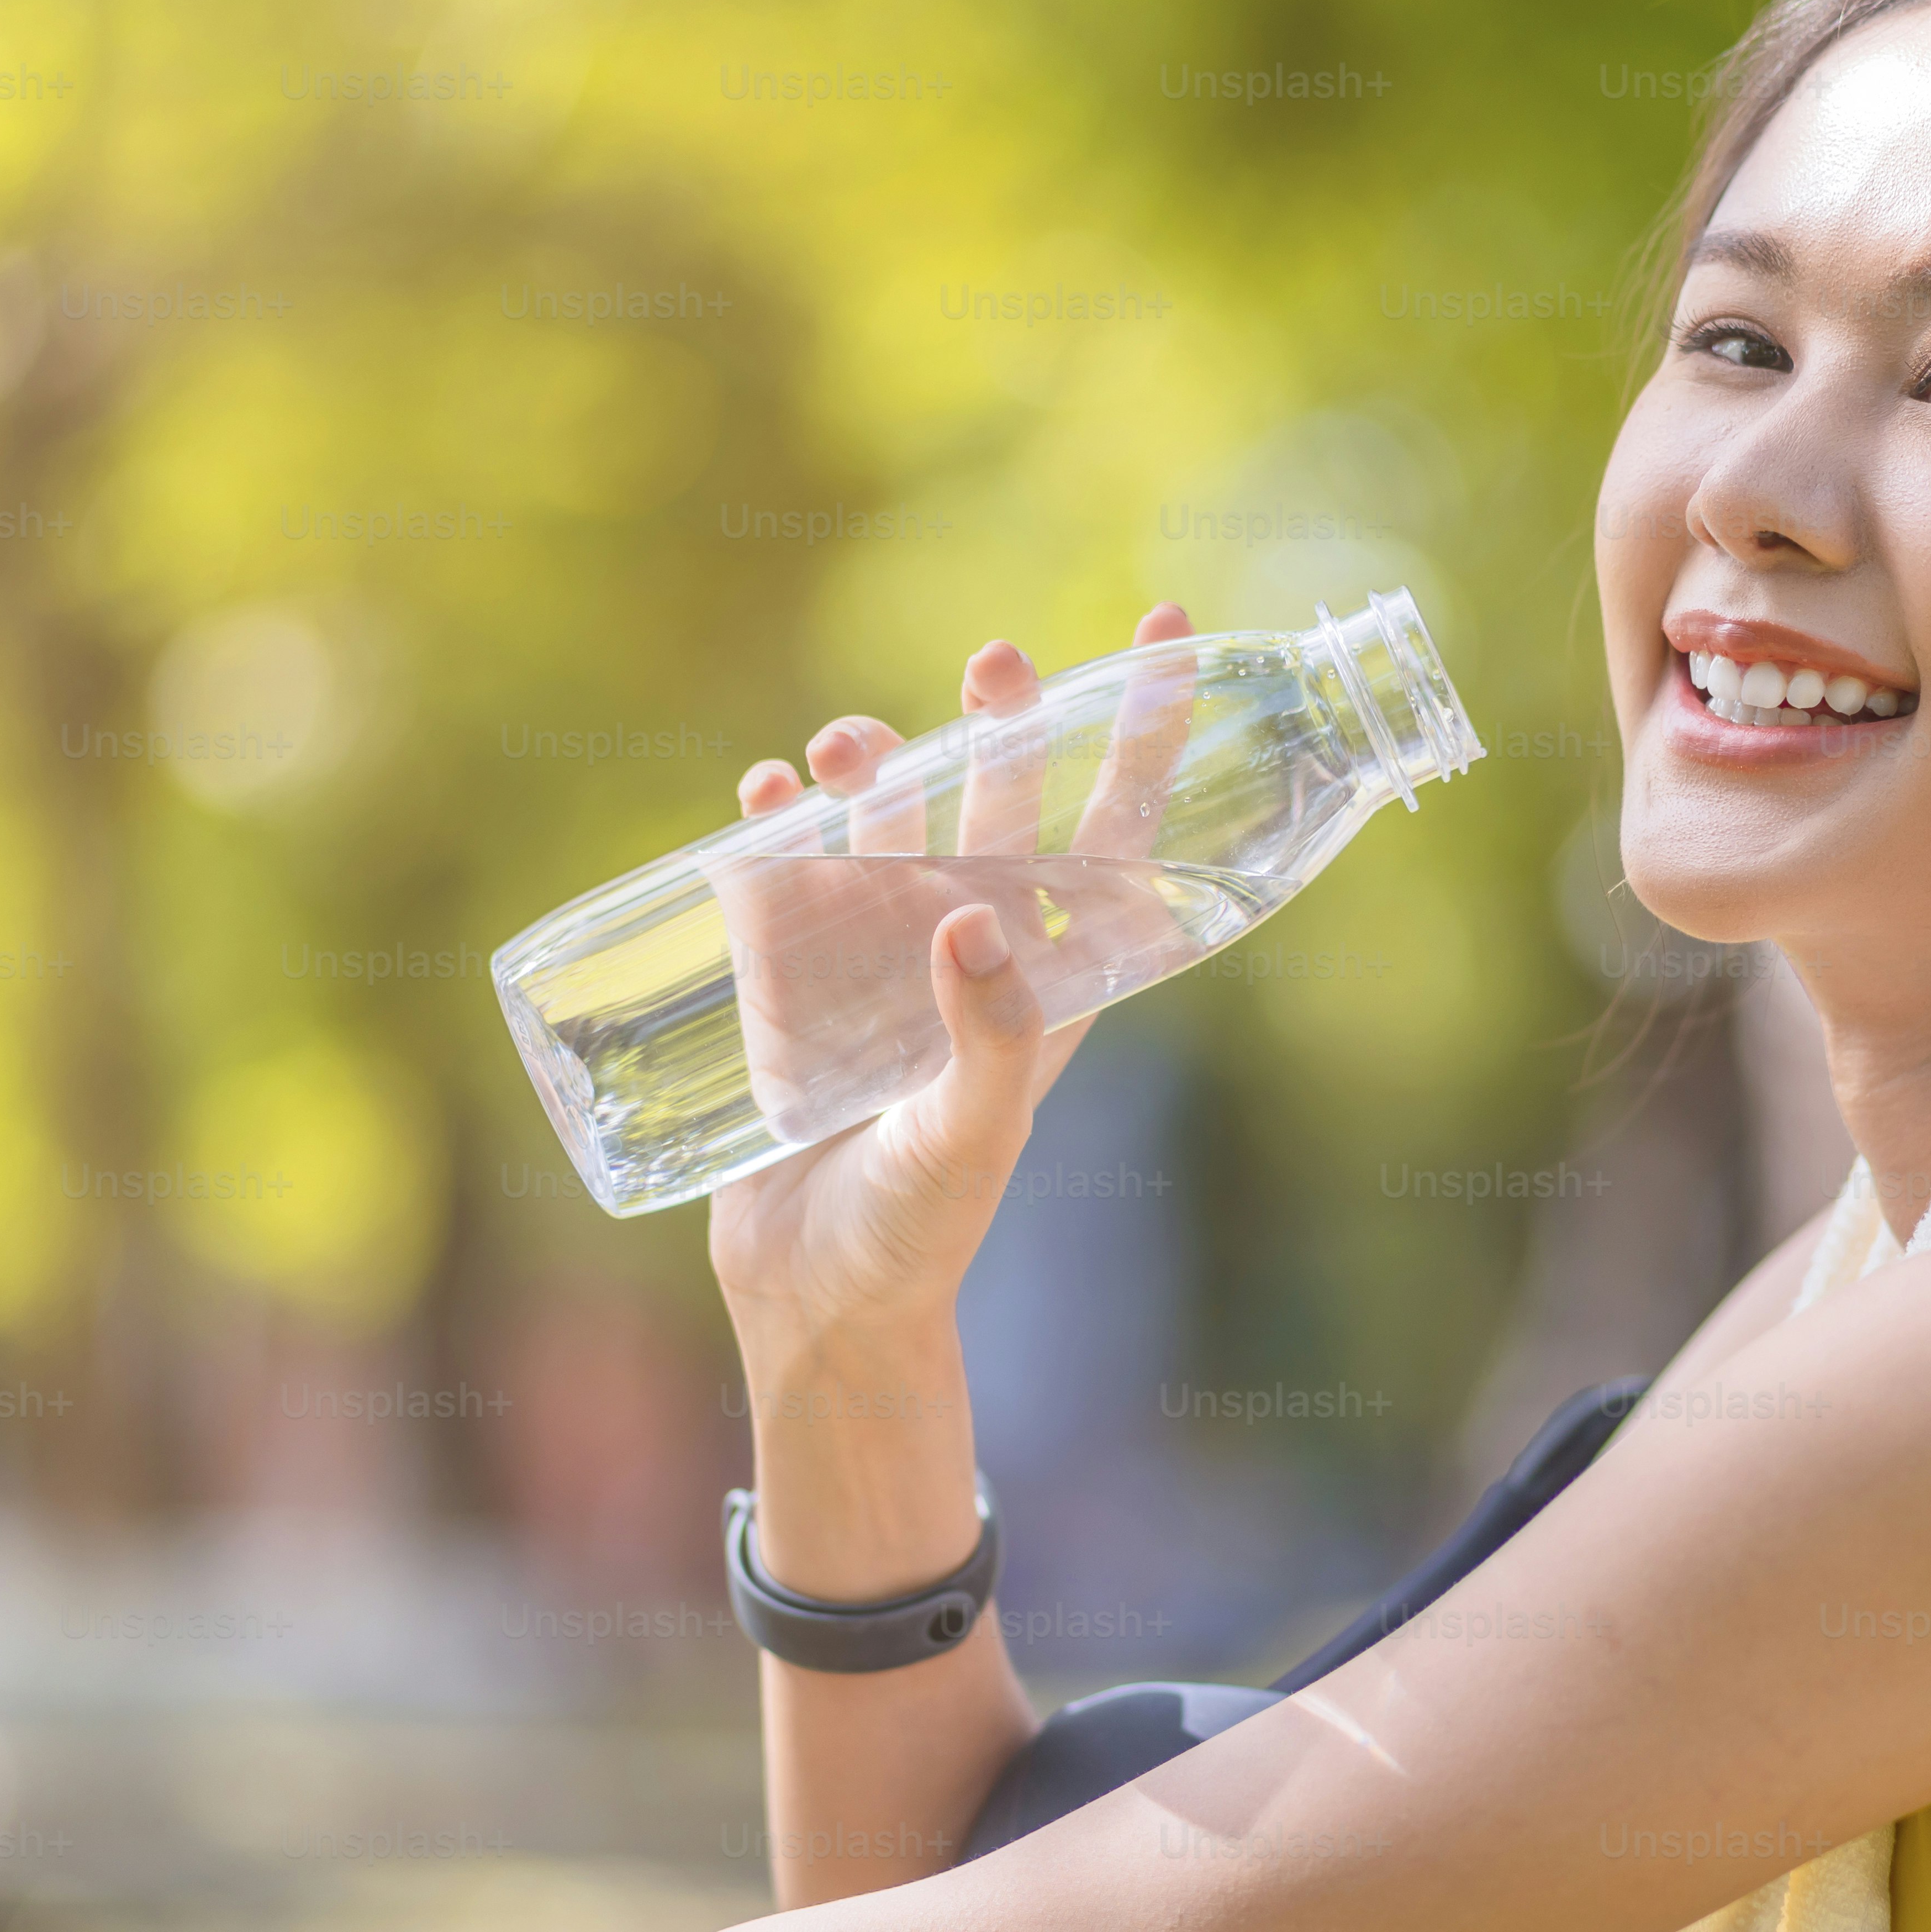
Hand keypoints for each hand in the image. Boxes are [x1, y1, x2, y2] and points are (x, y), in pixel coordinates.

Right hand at [706, 603, 1194, 1345]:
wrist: (817, 1297)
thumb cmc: (918, 1230)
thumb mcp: (968, 1137)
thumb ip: (982, 1036)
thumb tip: (971, 916)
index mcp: (1045, 983)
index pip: (1114, 838)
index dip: (1143, 739)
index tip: (1165, 634)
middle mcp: (969, 950)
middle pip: (1001, 804)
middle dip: (1001, 724)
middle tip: (995, 662)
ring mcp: (876, 955)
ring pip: (888, 820)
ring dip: (873, 766)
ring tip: (845, 744)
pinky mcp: (792, 977)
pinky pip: (787, 872)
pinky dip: (776, 823)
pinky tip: (765, 796)